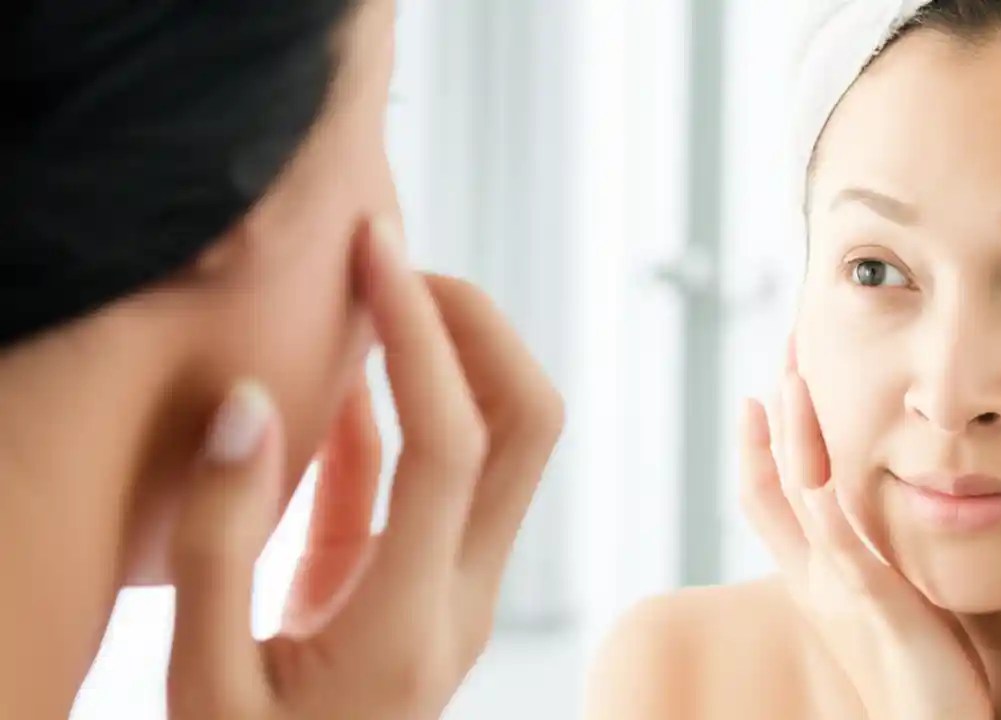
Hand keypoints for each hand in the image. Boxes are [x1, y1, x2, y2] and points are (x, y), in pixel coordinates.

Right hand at [165, 218, 564, 718]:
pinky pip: (439, 476)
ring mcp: (462, 587)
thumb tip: (251, 402)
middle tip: (390, 263)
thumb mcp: (200, 680)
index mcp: (410, 622)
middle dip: (478, 324)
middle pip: (528, 425)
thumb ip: (217, 542)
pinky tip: (340, 378)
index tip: (373, 250)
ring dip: (458, 356)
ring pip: (508, 441)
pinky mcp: (436, 581)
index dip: (422, 335)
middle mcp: (463, 594)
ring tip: (370, 296)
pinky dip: (400, 412)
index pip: (451, 444)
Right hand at [738, 343, 991, 719]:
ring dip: (795, 435)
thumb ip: (881, 566)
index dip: (758, 447)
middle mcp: (814, 578)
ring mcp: (838, 588)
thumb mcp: (893, 606)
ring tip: (794, 378)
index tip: (762, 395)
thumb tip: (887, 529)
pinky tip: (821, 462)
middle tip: (783, 355)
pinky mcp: (874, 603)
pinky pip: (842, 542)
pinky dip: (824, 500)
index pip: (771, 500)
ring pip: (802, 496)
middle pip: (775, 484)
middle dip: (774, 418)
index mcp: (817, 578)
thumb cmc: (926, 681)